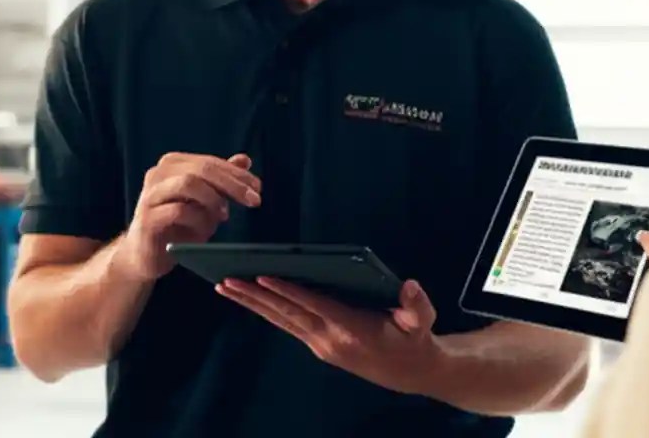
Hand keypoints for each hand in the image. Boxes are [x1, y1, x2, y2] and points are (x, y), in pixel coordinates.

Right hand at [117, 153, 261, 280]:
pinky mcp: (147, 219)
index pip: (211, 162)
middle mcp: (158, 174)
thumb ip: (221, 180)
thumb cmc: (178, 225)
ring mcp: (150, 195)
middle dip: (233, 183)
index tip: (258, 187)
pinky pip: (179, 211)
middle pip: (203, 169)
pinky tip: (205, 231)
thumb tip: (245, 159)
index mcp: (173, 164)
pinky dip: (198, 219)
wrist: (146, 256)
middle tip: (254, 199)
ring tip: (225, 215)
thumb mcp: (206, 201)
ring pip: (188, 183)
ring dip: (214, 199)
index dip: (237, 174)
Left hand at [217, 277, 443, 395]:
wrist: (411, 372)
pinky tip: (251, 300)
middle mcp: (329, 339)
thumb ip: (416, 305)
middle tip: (227, 280)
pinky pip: (288, 326)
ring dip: (253, 305)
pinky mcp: (319, 347)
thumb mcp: (422, 322)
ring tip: (226, 288)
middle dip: (256, 296)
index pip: (313, 306)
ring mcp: (321, 345)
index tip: (263, 276)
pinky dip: (267, 312)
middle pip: (286, 314)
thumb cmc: (415, 340)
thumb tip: (410, 286)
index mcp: (350, 328)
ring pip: (281, 321)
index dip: (288, 291)